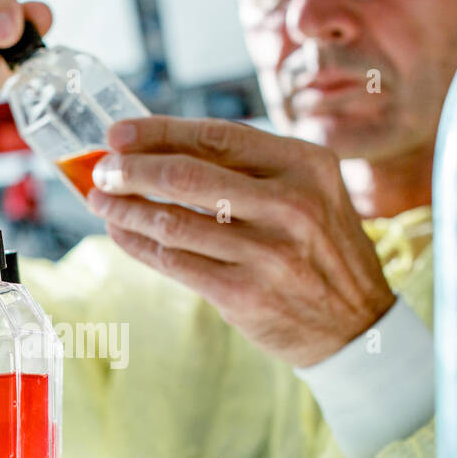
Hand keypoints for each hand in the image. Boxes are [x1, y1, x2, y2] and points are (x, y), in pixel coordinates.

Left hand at [86, 117, 396, 368]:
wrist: (356, 325)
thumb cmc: (319, 251)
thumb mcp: (311, 193)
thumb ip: (252, 171)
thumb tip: (163, 150)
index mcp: (306, 165)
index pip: (217, 137)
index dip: (159, 132)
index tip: (118, 132)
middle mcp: (291, 204)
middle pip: (186, 176)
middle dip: (131, 169)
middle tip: (101, 169)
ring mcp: (268, 252)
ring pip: (173, 221)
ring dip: (125, 208)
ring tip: (100, 200)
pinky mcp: (244, 293)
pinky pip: (175, 262)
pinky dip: (139, 244)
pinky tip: (121, 232)